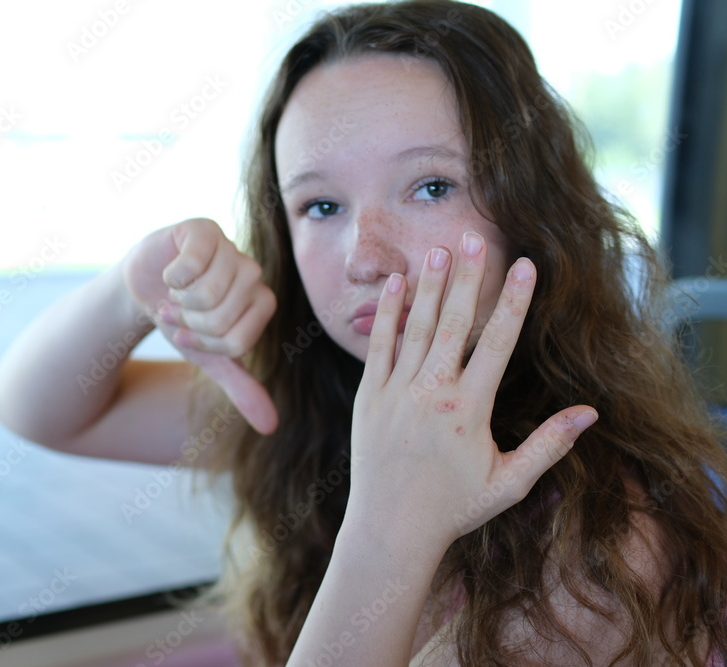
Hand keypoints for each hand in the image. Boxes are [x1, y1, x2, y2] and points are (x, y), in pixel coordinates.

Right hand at [123, 218, 278, 433]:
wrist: (144, 285)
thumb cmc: (182, 320)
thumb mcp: (209, 357)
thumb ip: (240, 387)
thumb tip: (271, 426)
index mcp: (261, 303)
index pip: (237, 340)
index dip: (204, 344)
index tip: (188, 336)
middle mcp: (252, 273)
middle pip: (223, 317)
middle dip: (189, 324)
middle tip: (178, 313)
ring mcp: (230, 248)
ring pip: (207, 292)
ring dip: (178, 301)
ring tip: (174, 294)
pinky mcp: (204, 230)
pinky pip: (192, 263)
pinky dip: (172, 277)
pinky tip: (171, 272)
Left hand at [349, 231, 596, 544]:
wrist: (391, 527)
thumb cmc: (454, 507)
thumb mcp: (510, 482)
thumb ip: (549, 444)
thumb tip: (590, 413)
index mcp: (469, 409)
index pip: (498, 343)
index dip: (514, 301)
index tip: (526, 266)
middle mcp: (432, 393)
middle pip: (455, 323)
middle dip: (468, 278)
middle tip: (476, 238)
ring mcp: (396, 392)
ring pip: (417, 328)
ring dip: (430, 286)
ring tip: (439, 249)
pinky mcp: (368, 396)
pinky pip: (379, 347)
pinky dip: (387, 314)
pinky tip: (395, 284)